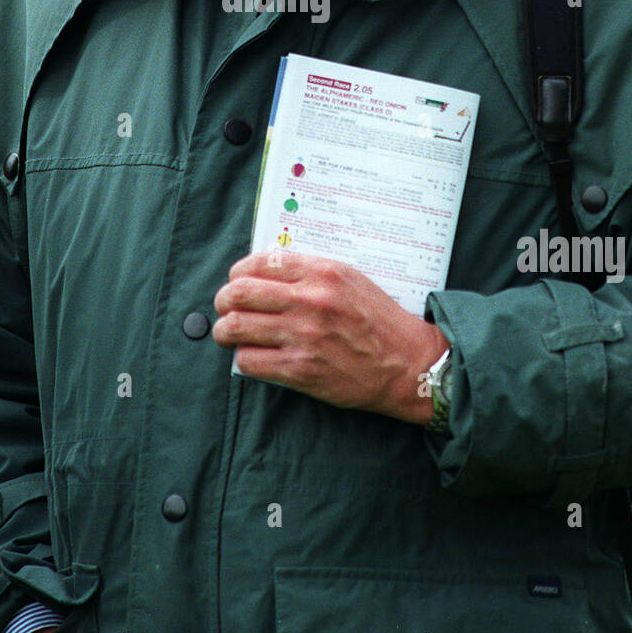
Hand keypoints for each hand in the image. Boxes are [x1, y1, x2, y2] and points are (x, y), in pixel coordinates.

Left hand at [212, 251, 449, 423]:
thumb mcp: (350, 279)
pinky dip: (244, 357)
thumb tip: (266, 270)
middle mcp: (310, 300)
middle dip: (224, 301)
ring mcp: (303, 336)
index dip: (238, 273)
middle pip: (238, 293)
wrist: (407, 364)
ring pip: (236, 326)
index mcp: (322, 272)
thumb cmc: (379, 320)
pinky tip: (252, 355)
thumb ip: (310, 272)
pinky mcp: (301, 370)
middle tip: (226, 308)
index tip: (238, 282)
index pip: (259, 262)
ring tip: (229, 333)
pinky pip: (249, 360)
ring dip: (225, 331)